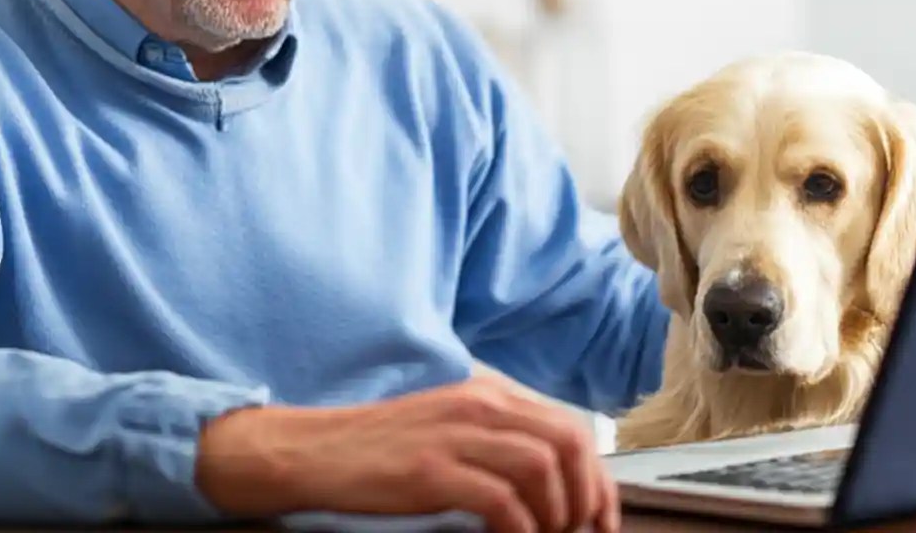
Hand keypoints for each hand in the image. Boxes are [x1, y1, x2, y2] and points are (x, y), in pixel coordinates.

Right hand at [194, 375, 619, 532]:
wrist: (316, 451)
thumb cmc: (383, 448)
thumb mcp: (450, 427)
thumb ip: (498, 442)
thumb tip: (553, 481)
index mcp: (488, 395)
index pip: (569, 428)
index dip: (597, 478)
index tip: (599, 517)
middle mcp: (478, 406)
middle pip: (568, 443)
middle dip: (588, 496)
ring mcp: (453, 436)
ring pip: (542, 467)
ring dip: (557, 513)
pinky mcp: (430, 472)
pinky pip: (500, 500)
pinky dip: (519, 528)